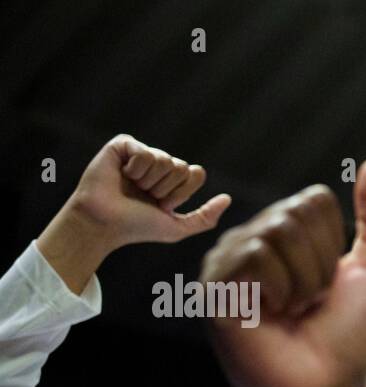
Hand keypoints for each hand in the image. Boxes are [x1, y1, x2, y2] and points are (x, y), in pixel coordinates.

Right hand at [37, 134, 231, 292]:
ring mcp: (141, 154)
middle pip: (182, 167)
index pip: (196, 174)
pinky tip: (121, 175)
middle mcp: (159, 166)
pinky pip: (144, 152)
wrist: (104, 223)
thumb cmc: (137, 227)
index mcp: (172, 181)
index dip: (181, 193)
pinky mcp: (123, 145)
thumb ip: (205, 217)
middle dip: (165, 188)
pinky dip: (135, 170)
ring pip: (164, 159)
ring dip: (149, 181)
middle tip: (144, 196)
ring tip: (131, 188)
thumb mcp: (177, 228)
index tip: (163, 205)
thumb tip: (227, 198)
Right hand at [202, 158, 365, 386]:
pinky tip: (269, 316)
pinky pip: (255, 257)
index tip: (329, 286)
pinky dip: (279, 291)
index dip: (334, 246)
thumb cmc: (348, 336)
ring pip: (277, 232)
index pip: (314, 201)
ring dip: (302, 282)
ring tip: (291, 311)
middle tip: (309, 304)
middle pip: (296, 214)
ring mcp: (229, 260)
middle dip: (319, 266)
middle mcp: (254, 240)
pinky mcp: (215, 284)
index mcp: (287, 235)